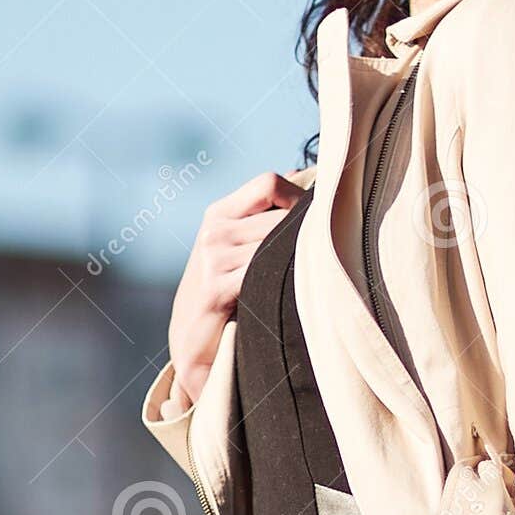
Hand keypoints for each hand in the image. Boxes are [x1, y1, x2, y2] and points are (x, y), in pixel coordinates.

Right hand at [167, 172, 307, 404]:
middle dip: (306, 233)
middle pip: (281, 215)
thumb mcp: (237, 243)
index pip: (268, 182)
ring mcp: (213, 259)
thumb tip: (305, 176)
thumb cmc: (224, 287)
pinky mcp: (216, 289)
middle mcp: (214, 231)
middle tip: (323, 253)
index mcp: (219, 213)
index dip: (298, 196)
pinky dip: (285, 280)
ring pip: (277, 243)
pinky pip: (264, 272)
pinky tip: (293, 291)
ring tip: (310, 275)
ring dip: (300, 260)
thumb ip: (264, 214)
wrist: (191, 338)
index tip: (313, 219)